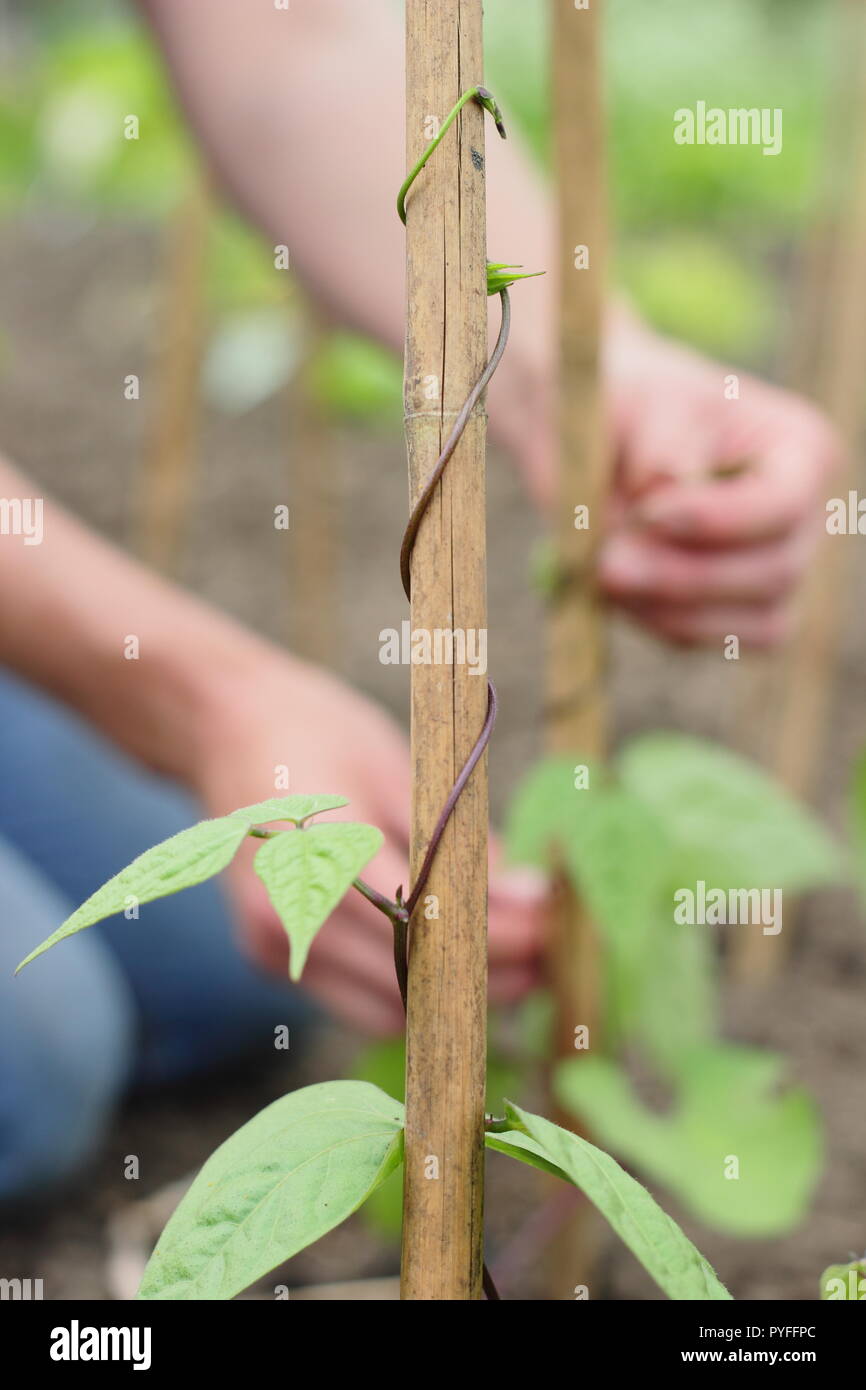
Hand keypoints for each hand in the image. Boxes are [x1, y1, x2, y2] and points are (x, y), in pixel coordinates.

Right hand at [193, 651, 544, 1034]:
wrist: (223, 727)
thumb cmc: (318, 730)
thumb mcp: (400, 766)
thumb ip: (459, 842)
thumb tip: (534, 898)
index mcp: (315, 847)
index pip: (422, 921)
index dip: (496, 937)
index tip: (553, 929)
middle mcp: (286, 911)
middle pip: (408, 976)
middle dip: (491, 973)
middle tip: (553, 954)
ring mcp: (273, 943)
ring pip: (387, 1007)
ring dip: (457, 997)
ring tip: (520, 966)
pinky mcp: (272, 957)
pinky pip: (358, 999)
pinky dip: (415, 996)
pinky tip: (460, 969)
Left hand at [598, 322, 841, 645]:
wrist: (595, 437)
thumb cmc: (625, 405)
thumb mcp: (638, 401)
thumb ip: (660, 445)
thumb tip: (666, 489)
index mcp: (798, 450)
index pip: (782, 503)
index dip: (718, 520)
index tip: (647, 514)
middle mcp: (802, 519)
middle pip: (773, 573)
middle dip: (685, 576)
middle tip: (606, 564)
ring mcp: (773, 574)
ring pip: (749, 622)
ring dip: (667, 607)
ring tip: (600, 571)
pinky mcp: (731, 616)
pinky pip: (704, 640)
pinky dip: (656, 622)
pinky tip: (614, 590)